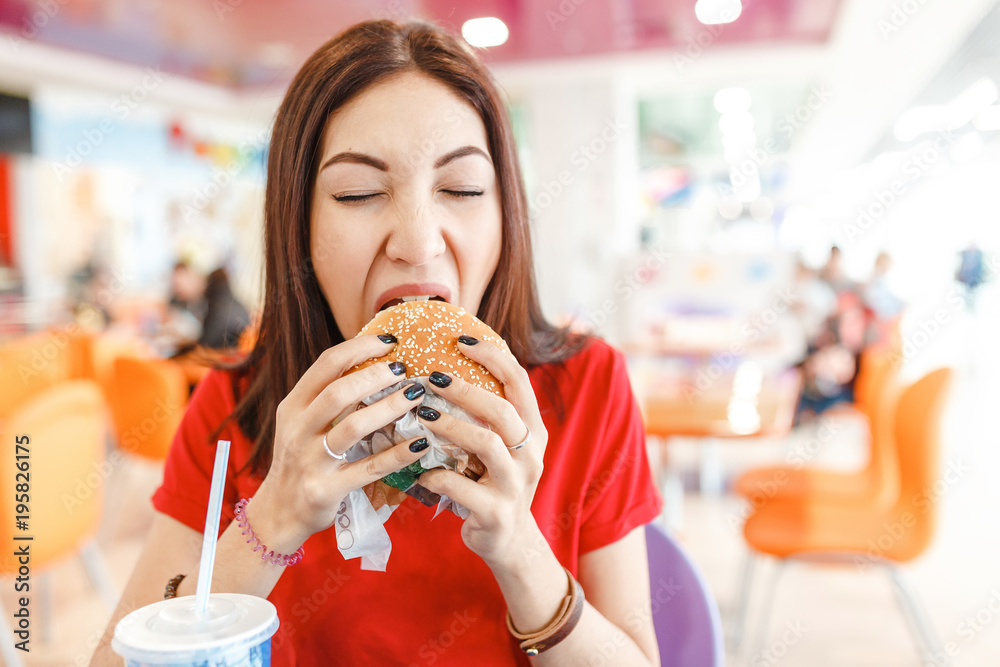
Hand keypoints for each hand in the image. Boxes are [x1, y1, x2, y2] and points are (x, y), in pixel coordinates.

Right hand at [253, 335, 430, 546]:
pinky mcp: (327, 489)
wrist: (280, 511)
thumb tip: (376, 362)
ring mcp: (311, 461)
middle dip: (375, 376)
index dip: (359, 348)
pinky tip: (421, 443)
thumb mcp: (302, 423)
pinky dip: (398, 454)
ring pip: (354, 427)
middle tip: (405, 370)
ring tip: (415, 397)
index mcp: (293, 406)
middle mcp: (299, 430)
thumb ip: (329, 397)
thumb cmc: (301, 459)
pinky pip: (370, 467)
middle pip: (339, 393)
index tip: (390, 342)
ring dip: (388, 408)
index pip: (326, 365)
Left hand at [415, 336, 547, 568]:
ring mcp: (516, 485)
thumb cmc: (493, 483)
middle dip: (465, 390)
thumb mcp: (501, 448)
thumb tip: (442, 368)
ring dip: (449, 426)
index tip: (462, 340)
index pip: (520, 382)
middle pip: (502, 411)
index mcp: (533, 431)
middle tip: (431, 378)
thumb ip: (485, 416)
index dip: (493, 356)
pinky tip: (418, 472)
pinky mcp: (496, 513)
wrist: (508, 542)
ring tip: (422, 415)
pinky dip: (435, 476)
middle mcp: (530, 455)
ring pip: (486, 444)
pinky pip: (461, 487)